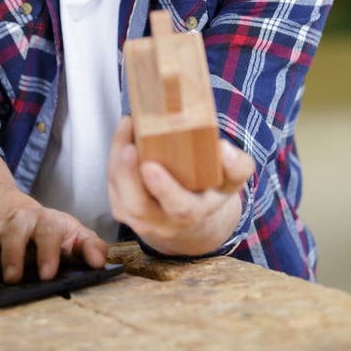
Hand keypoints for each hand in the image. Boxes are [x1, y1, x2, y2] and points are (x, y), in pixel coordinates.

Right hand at [0, 194, 107, 284]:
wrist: (31, 221)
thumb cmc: (59, 236)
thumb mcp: (78, 238)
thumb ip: (91, 248)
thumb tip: (99, 262)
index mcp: (47, 221)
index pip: (49, 230)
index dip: (48, 251)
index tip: (47, 275)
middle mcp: (21, 223)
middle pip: (15, 231)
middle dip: (13, 254)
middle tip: (13, 278)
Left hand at [108, 116, 254, 256]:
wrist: (191, 222)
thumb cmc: (209, 191)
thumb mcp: (230, 182)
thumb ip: (236, 166)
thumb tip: (224, 149)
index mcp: (193, 213)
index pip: (180, 208)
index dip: (165, 188)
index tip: (151, 166)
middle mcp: (164, 221)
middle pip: (140, 206)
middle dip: (129, 176)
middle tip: (129, 148)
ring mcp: (141, 219)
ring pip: (121, 196)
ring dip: (118, 163)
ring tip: (126, 129)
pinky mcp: (124, 210)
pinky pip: (113, 188)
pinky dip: (114, 161)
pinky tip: (123, 136)